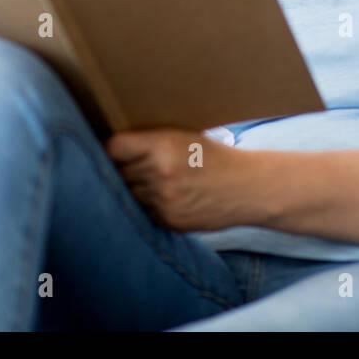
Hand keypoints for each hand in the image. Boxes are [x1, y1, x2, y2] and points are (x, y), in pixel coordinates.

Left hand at [105, 128, 251, 231]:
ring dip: (131, 191)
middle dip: (120, 171)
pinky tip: (163, 199)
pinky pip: (143, 213)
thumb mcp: (183, 137)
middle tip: (125, 167)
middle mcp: (160, 172)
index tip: (111, 151)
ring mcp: (164, 200)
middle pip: (118, 173)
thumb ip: (151, 143)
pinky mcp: (169, 220)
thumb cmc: (214, 157)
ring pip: (128, 195)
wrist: (248, 188)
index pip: (114, 148)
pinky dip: (147, 207)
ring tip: (146, 183)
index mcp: (162, 145)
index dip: (110, 149)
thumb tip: (113, 148)